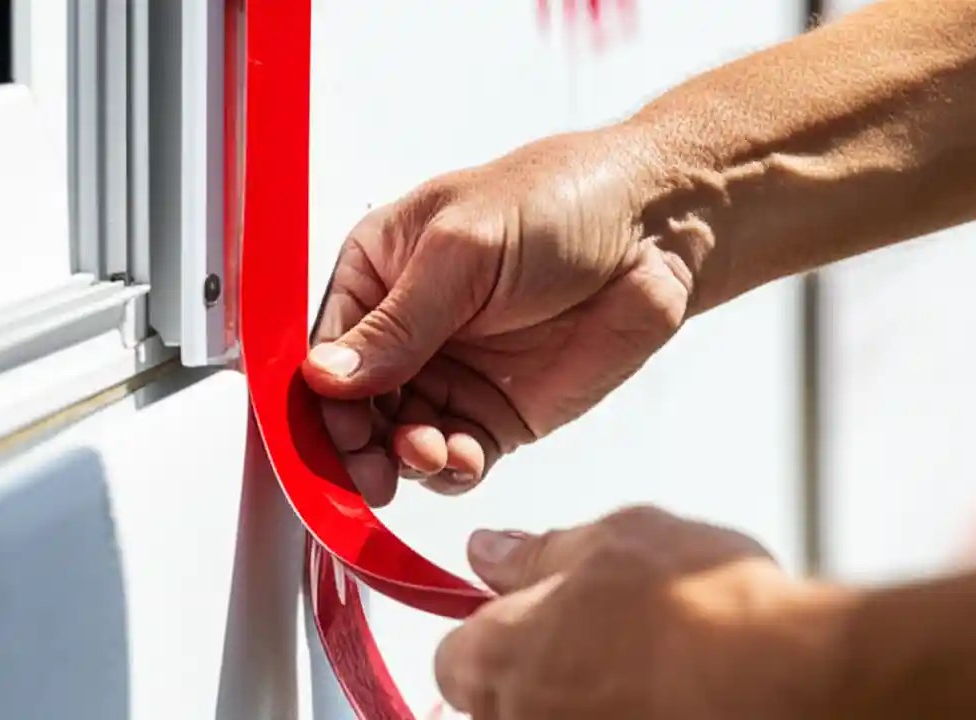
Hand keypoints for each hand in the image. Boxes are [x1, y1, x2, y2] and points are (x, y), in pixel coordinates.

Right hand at [302, 128, 692, 504]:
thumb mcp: (462, 251)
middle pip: (352, 406)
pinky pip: (454, 460)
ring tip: (427, 450)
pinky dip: (450, 471)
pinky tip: (462, 457)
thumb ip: (396, 323)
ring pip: (397, 441)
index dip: (319, 394)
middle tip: (371, 465)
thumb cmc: (561, 203)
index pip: (325, 347)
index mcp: (379, 273)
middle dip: (356, 441)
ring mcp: (449, 375)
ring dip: (403, 459)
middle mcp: (406, 330)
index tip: (326, 430)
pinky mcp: (495, 414)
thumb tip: (326, 375)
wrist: (656, 230)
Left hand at [434, 506, 843, 719]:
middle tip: (608, 640)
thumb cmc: (694, 611)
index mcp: (494, 660)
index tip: (530, 616)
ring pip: (558, 719)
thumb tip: (488, 552)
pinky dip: (633, 714)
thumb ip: (534, 554)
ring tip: (654, 672)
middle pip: (504, 703)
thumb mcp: (608, 541)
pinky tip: (674, 700)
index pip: (453, 659)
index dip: (491, 635)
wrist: (784, 684)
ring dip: (589, 699)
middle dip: (545, 673)